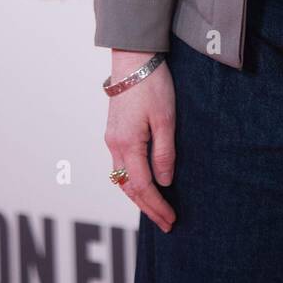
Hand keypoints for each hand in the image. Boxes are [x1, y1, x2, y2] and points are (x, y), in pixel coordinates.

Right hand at [104, 50, 176, 232]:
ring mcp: (111, 139)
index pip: (141, 187)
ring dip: (138, 196)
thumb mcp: (166, 118)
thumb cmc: (152, 85)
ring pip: (122, 178)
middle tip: (166, 222)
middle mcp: (115, 145)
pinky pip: (121, 165)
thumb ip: (164, 153)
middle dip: (148, 207)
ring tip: (156, 209)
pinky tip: (143, 184)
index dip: (156, 205)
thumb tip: (164, 182)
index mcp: (128, 144)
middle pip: (128, 188)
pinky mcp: (114, 131)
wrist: (133, 59)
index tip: (170, 219)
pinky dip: (132, 181)